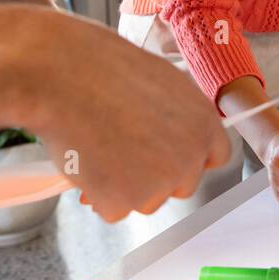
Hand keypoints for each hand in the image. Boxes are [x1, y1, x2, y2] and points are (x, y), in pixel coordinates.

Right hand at [24, 10, 230, 222]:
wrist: (64, 75)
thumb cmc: (106, 70)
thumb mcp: (163, 83)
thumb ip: (179, 117)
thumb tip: (176, 137)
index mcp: (204, 125)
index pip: (214, 157)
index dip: (188, 157)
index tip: (168, 153)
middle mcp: (188, 158)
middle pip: (181, 185)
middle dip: (156, 175)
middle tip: (124, 149)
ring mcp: (157, 184)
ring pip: (146, 200)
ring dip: (125, 185)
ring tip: (100, 146)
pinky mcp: (122, 202)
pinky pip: (112, 209)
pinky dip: (97, 193)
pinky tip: (86, 160)